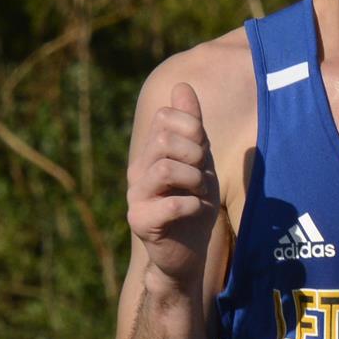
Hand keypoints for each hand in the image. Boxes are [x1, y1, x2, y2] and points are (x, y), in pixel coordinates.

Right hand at [126, 83, 218, 296]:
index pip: (164, 118)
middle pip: (163, 139)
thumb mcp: (199, 162)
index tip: (202, 150)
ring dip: (194, 179)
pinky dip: (193, 205)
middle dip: (194, 153)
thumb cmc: (194, 205)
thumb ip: (191, 127)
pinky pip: (172, 204)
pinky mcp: (141, 222)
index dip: (191, 127)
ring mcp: (136, 197)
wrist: (187, 254)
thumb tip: (181, 85)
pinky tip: (195, 212)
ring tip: (200, 193)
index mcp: (150, 153)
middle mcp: (137, 172)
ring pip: (165, 169)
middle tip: (203, 174)